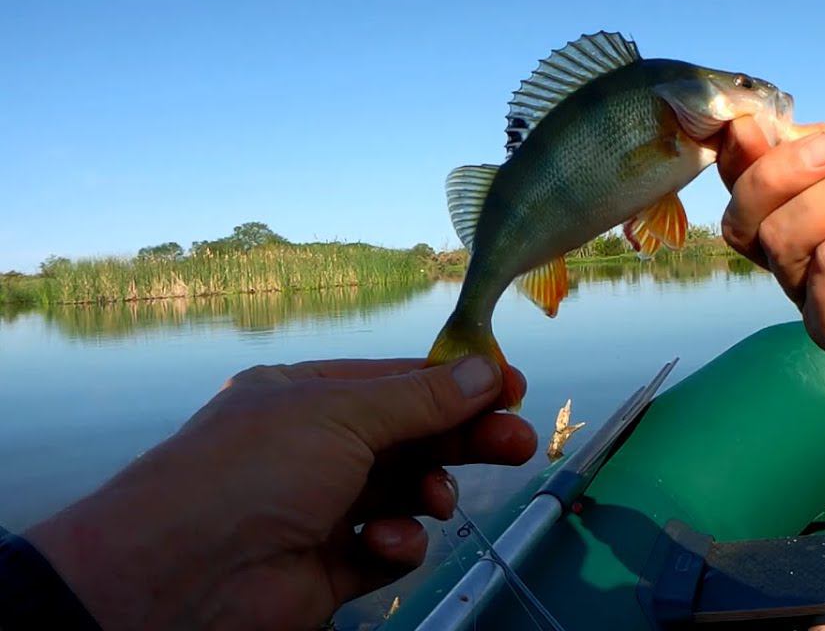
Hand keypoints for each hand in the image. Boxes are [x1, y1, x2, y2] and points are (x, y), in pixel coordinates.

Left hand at [26, 356, 535, 630]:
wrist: (180, 579)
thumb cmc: (255, 471)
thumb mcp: (341, 415)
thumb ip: (420, 398)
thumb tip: (486, 372)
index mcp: (305, 397)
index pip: (396, 382)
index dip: (456, 384)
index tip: (511, 387)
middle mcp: (313, 448)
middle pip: (410, 437)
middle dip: (463, 438)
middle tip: (517, 442)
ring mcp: (321, 509)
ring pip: (404, 493)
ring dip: (429, 493)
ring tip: (438, 501)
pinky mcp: (330, 566)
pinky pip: (385, 547)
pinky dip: (396, 544)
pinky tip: (386, 543)